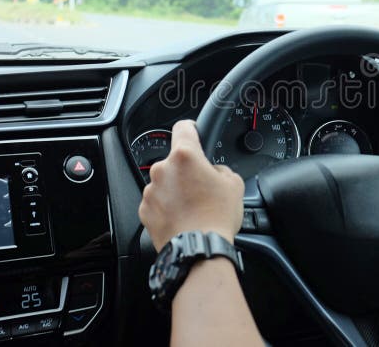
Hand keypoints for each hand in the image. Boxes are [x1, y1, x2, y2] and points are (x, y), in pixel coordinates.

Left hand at [138, 120, 244, 251]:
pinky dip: (167, 207)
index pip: (183, 128)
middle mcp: (163, 169)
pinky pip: (157, 202)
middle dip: (187, 170)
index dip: (191, 129)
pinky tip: (182, 218)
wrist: (198, 250)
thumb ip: (221, 169)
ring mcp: (151, 191)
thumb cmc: (216, 218)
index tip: (193, 133)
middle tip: (202, 186)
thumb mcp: (234, 184)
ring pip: (165, 182)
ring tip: (193, 207)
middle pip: (175, 160)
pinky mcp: (145, 210)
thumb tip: (214, 172)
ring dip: (176, 189)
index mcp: (185, 156)